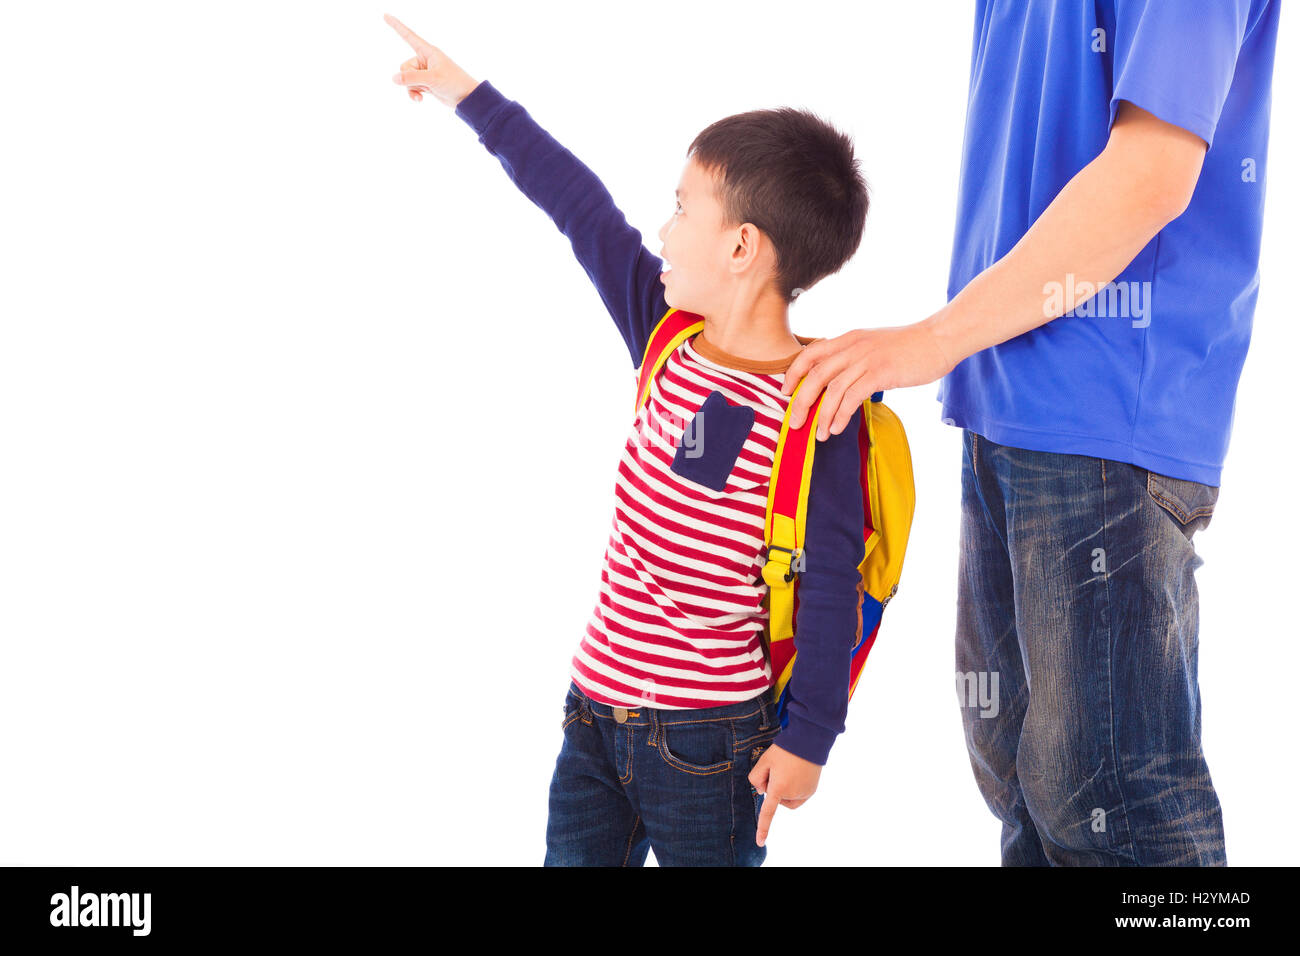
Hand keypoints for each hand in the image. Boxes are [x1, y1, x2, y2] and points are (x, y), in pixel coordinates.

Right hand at [384, 13, 479, 106]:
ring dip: (411, 88)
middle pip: (404, 67)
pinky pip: (411, 86)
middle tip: (424, 84)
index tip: (386, 15)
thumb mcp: (432, 79)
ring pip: (406, 78)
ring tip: (423, 93)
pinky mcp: (425, 83)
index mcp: (428, 51)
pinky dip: (413, 93)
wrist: (466, 98)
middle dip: (409, 79)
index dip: (396, 26)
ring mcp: (424, 72)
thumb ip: (412, 78)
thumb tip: (394, 78)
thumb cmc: (454, 83)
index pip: (408, 36)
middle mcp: (424, 60)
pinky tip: (420, 99)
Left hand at [748, 743, 821, 846]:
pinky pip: (797, 795)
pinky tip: (795, 772)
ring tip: (787, 769)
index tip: (760, 842)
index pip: (768, 812)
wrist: (809, 740)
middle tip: (777, 768)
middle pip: (775, 797)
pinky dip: (793, 788)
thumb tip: (762, 792)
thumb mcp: (763, 760)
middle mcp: (794, 794)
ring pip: (786, 798)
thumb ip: (756, 778)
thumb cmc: (784, 750)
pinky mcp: (812, 790)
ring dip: (783, 789)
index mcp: (779, 787)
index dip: (763, 828)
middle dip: (773, 787)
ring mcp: (805, 793)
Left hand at [780, 321, 956, 438]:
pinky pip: (852, 397)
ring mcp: (866, 359)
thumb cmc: (911, 346)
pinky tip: (836, 429)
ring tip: (818, 435)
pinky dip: (840, 415)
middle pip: (815, 374)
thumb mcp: (876, 345)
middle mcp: (853, 347)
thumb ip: (857, 358)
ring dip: (821, 415)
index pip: (811, 353)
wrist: (940, 338)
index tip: (785, 391)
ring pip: (831, 389)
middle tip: (794, 423)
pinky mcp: (881, 372)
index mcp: (849, 339)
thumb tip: (842, 381)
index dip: (793, 372)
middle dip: (800, 401)